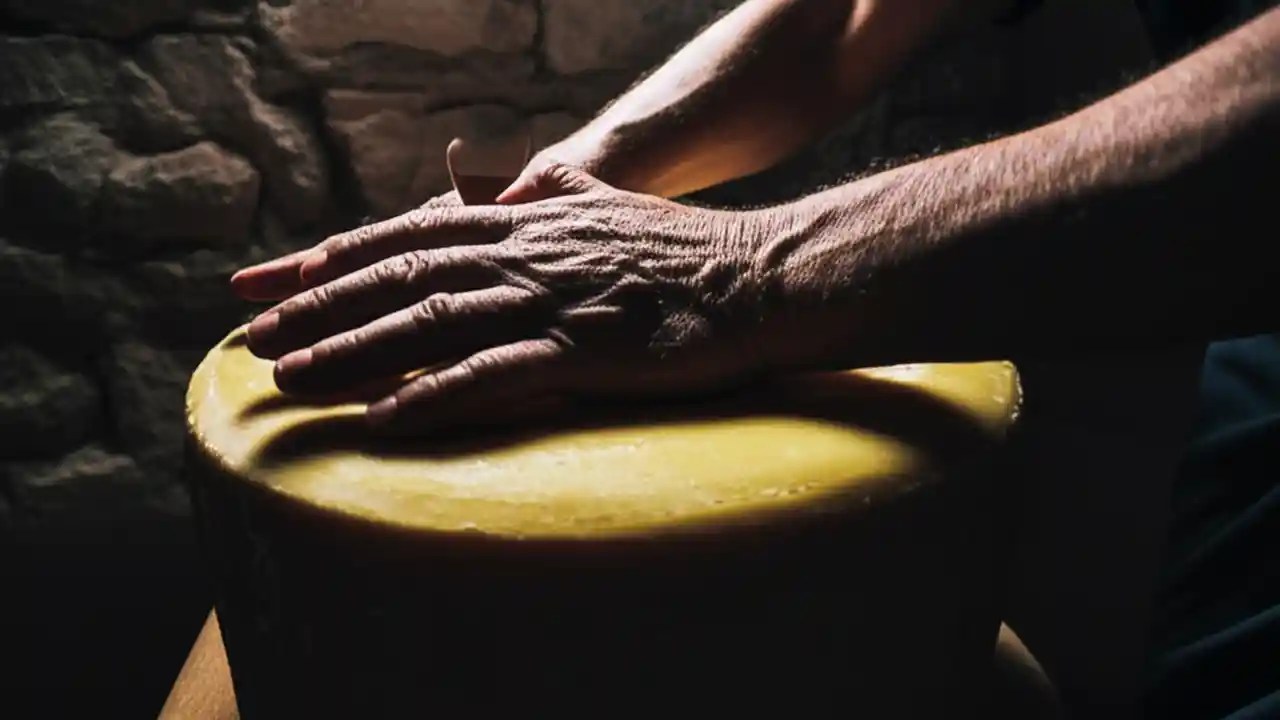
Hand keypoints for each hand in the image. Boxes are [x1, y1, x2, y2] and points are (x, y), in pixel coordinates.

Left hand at [238, 165, 782, 430]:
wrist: (761, 276)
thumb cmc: (687, 250)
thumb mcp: (606, 202)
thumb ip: (549, 191)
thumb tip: (507, 180)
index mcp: (526, 222)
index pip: (411, 235)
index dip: (336, 256)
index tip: (276, 276)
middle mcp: (523, 254)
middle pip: (400, 277)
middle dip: (317, 304)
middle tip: (252, 334)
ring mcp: (549, 301)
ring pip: (428, 324)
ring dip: (351, 350)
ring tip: (289, 376)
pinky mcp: (582, 350)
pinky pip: (492, 375)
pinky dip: (432, 396)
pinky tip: (384, 420)